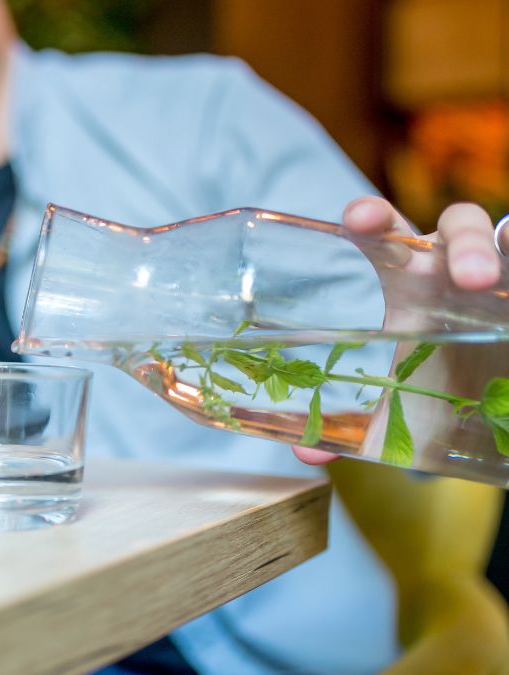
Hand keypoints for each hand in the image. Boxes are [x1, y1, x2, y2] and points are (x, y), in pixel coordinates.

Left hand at [292, 198, 504, 464]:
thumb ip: (352, 425)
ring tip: (486, 282)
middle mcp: (452, 265)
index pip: (383, 236)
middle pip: (453, 227)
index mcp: (407, 280)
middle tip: (463, 277)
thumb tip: (308, 455)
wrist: (496, 385)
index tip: (356, 222)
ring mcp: (498, 272)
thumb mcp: (399, 399)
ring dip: (490, 253)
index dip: (370, 219)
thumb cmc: (438, 375)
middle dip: (458, 241)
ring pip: (497, 240)